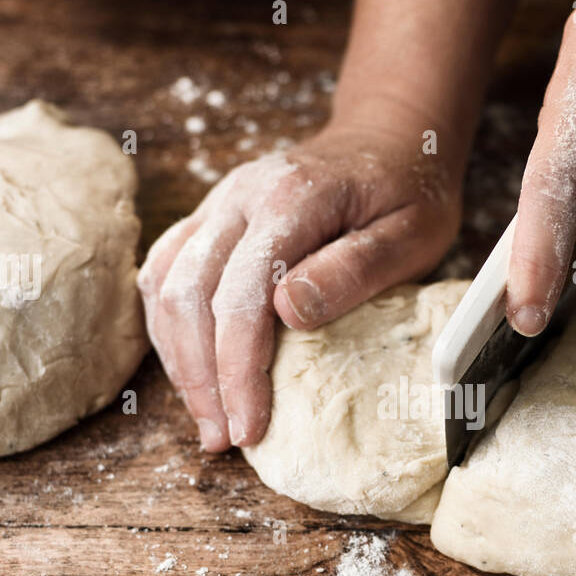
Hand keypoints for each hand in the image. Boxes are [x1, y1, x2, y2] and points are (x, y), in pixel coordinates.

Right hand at [138, 120, 461, 451]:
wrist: (389, 138)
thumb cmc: (409, 191)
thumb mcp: (412, 233)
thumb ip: (354, 269)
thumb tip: (288, 312)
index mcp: (288, 199)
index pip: (241, 296)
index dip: (238, 369)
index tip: (250, 426)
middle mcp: (238, 196)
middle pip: (188, 294)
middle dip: (202, 377)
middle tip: (224, 438)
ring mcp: (217, 204)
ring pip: (164, 285)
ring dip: (179, 359)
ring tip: (208, 418)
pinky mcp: (209, 218)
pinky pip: (165, 272)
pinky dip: (169, 328)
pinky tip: (192, 372)